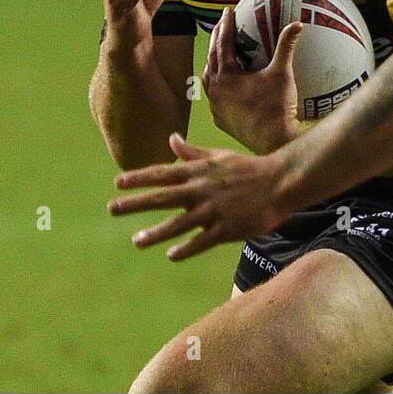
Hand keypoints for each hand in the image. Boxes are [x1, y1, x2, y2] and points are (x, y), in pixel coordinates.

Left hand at [107, 134, 293, 259]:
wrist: (280, 182)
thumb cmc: (247, 169)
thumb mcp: (218, 155)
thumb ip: (192, 152)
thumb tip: (170, 139)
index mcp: (199, 172)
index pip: (163, 173)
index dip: (139, 178)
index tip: (118, 183)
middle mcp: (202, 190)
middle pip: (163, 197)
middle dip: (136, 203)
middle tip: (113, 209)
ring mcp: (215, 210)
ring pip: (179, 223)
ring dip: (156, 233)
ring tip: (136, 241)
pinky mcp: (228, 228)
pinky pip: (203, 241)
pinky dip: (187, 248)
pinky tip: (171, 255)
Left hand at [202, 7, 303, 153]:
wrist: (273, 141)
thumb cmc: (278, 107)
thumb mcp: (282, 73)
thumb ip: (286, 46)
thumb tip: (297, 24)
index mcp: (227, 76)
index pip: (224, 43)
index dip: (227, 25)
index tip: (229, 11)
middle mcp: (216, 91)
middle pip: (212, 58)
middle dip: (218, 39)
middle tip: (223, 25)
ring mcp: (216, 107)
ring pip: (208, 78)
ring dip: (213, 62)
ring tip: (219, 52)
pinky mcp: (221, 121)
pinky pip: (213, 97)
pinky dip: (216, 85)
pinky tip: (222, 85)